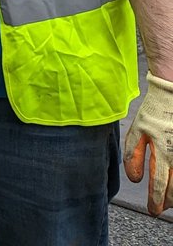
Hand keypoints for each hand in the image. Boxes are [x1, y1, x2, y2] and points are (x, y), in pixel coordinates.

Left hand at [124, 71, 172, 214]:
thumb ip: (134, 155)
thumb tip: (135, 179)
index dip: (155, 200)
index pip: (158, 184)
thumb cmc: (154, 111)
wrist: (171, 93)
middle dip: (168, 202)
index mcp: (162, 152)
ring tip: (169, 200)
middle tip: (160, 208)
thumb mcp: (137, 130)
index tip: (152, 209)